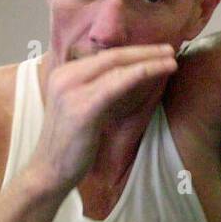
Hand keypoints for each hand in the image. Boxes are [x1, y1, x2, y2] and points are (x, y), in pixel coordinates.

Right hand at [28, 44, 177, 194]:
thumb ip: (100, 88)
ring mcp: (71, 91)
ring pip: (117, 66)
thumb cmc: (71, 143)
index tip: (157, 50)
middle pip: (112, 55)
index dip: (133, 51)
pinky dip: (142, 73)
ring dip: (148, 60)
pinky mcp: (82, 108)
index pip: (104, 56)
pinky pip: (117, 84)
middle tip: (170, 49)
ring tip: (171, 59)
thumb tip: (132, 74)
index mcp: (64, 74)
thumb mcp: (83, 107)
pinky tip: (160, 71)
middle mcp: (65, 77)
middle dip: (145, 51)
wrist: (49, 172)